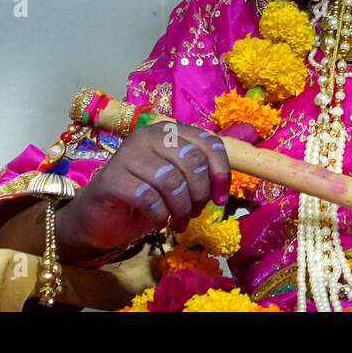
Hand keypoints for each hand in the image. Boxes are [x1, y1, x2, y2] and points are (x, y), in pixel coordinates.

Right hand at [56, 122, 232, 255]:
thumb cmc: (145, 195)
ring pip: (172, 181)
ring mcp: (127, 155)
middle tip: (194, 212)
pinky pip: (149, 197)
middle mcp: (147, 136)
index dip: (221, 172)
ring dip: (181, 208)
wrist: (99, 217)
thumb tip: (252, 131)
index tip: (220, 199)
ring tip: (179, 220)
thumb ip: (210, 156)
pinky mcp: (112, 179)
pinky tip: (160, 222)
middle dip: (200, 194)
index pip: (208, 143)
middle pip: (191, 162)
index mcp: (168, 130)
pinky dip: (160, 214)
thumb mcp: (182, 176)